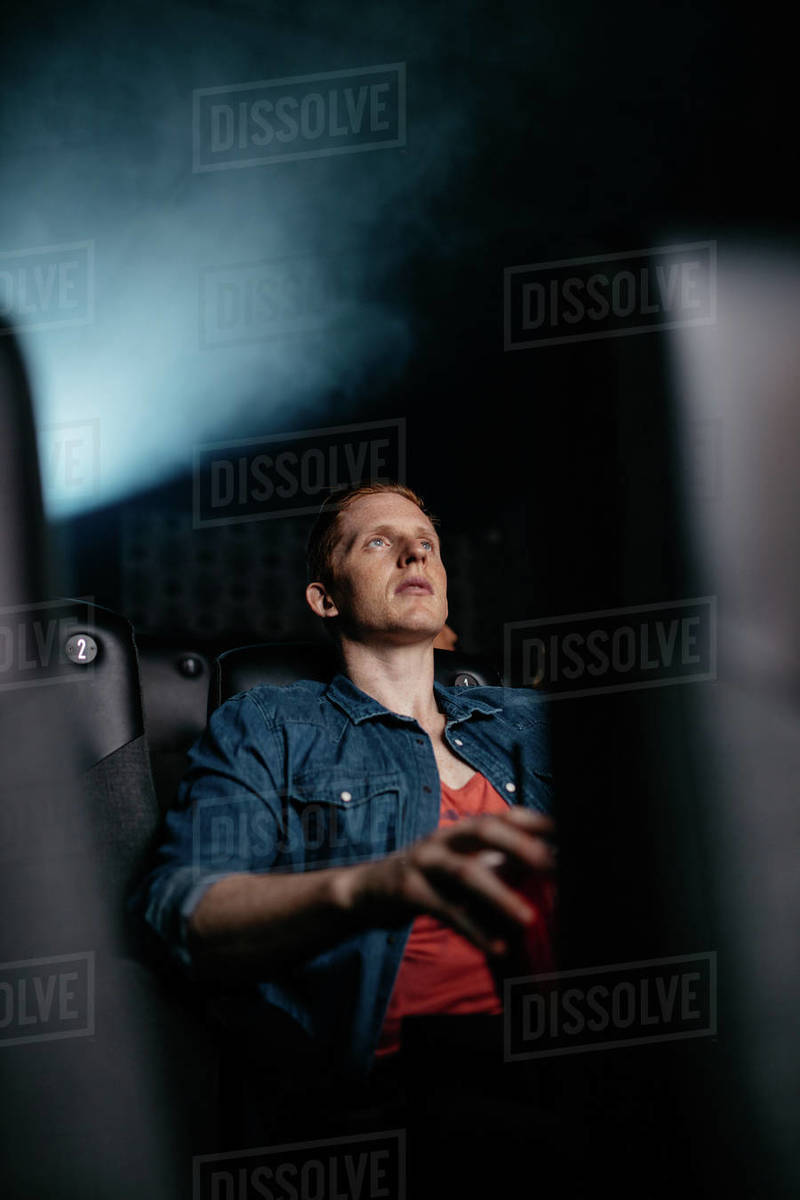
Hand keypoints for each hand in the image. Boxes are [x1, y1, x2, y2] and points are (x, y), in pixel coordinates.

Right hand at [347, 808, 555, 955]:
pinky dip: (473, 930)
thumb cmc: (428, 879)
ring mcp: (423, 862)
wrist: (366, 890)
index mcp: (461, 831)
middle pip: (483, 831)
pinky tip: (496, 947)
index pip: (501, 816)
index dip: (533, 821)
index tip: (565, 831)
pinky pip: (445, 910)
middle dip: (519, 845)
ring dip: (499, 896)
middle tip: (550, 865)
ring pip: (464, 873)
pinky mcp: (407, 890)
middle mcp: (443, 839)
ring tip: (527, 919)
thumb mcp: (462, 867)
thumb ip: (498, 867)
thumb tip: (546, 872)